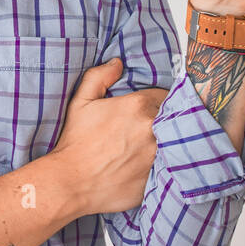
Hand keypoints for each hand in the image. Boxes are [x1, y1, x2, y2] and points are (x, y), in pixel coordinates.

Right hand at [48, 58, 165, 215]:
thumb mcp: (81, 101)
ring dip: (166, 140)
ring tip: (148, 146)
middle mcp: (153, 128)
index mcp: (138, 106)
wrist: (70, 182)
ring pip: (174, 141)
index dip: (156, 101)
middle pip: (172, 117)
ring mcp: (158, 154)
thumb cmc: (75, 142)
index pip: (164, 95)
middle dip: (163, 119)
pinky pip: (169, 164)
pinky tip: (148, 163)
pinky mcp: (158, 176)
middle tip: (147, 127)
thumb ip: (100, 76)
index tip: (148, 109)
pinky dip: (164, 162)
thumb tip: (117, 63)